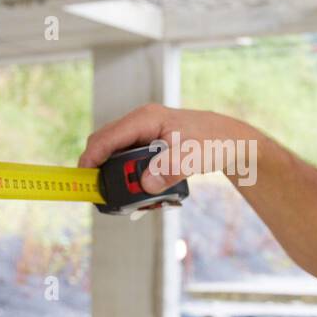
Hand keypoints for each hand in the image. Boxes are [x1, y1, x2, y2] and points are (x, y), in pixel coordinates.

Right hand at [78, 103, 254, 192]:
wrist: (231, 140)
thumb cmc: (214, 142)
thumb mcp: (194, 157)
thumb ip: (169, 169)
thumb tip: (145, 184)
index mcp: (146, 119)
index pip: (107, 136)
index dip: (91, 157)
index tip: (84, 179)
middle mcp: (140, 123)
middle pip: (106, 145)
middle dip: (104, 171)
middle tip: (110, 196)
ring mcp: (144, 133)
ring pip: (117, 155)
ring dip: (120, 177)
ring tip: (135, 198)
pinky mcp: (149, 145)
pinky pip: (129, 161)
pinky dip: (132, 178)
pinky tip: (147, 191)